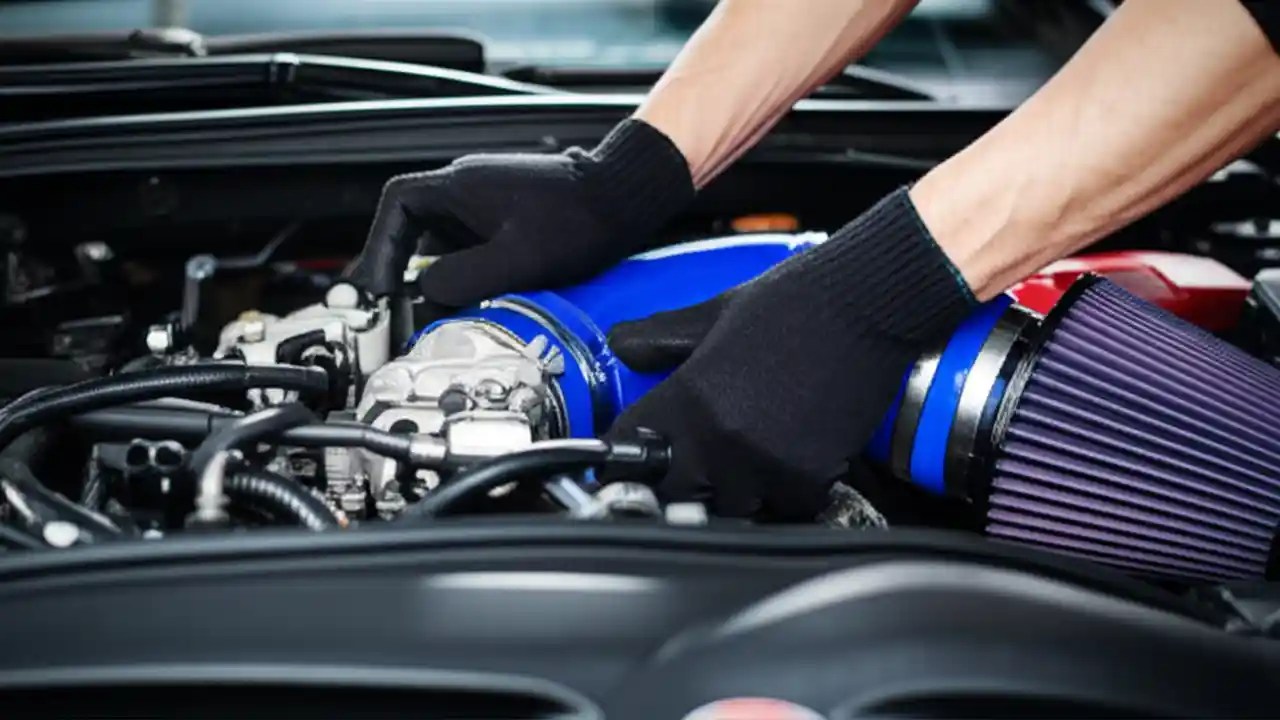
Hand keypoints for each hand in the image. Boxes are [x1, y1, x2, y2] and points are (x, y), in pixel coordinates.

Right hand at [344, 119, 693, 311]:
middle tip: (393, 309)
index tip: (378, 283)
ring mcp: (485, 208)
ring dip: (432, 279)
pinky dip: (460, 279)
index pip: (397, 205)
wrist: (625, 199)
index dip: (379, 246)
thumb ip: (465, 278)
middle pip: (411, 230)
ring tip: (430, 315)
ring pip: (440, 246)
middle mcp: (466, 192)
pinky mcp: (504, 225)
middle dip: (400, 270)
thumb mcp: (519, 258)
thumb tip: (428, 294)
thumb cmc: (583, 219)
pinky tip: (468, 305)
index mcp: (459, 186)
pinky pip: (467, 253)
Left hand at [605, 189, 975, 519]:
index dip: (630, 456)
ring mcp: (763, 462)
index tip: (636, 460)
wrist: (867, 303)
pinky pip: (787, 506)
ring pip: (734, 506)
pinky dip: (790, 490)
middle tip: (700, 463)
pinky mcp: (807, 476)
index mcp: (686, 397)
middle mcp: (718, 437)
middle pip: (678, 493)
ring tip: (754, 454)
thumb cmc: (797, 302)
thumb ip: (663, 337)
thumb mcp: (715, 314)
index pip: (628, 451)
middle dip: (686, 481)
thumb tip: (621, 345)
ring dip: (740, 490)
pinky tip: (796, 455)